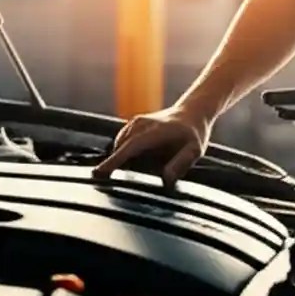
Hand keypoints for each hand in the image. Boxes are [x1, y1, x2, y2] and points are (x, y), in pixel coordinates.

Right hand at [93, 104, 214, 187]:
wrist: (191, 113)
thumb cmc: (193, 134)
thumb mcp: (195, 150)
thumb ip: (181, 164)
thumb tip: (166, 180)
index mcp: (155, 131)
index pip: (130, 148)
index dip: (115, 161)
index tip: (99, 173)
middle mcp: (141, 124)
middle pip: (120, 149)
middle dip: (114, 166)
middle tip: (116, 182)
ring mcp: (134, 123)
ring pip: (120, 148)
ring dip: (123, 162)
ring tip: (145, 167)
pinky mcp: (131, 126)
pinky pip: (122, 145)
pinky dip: (124, 156)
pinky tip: (142, 161)